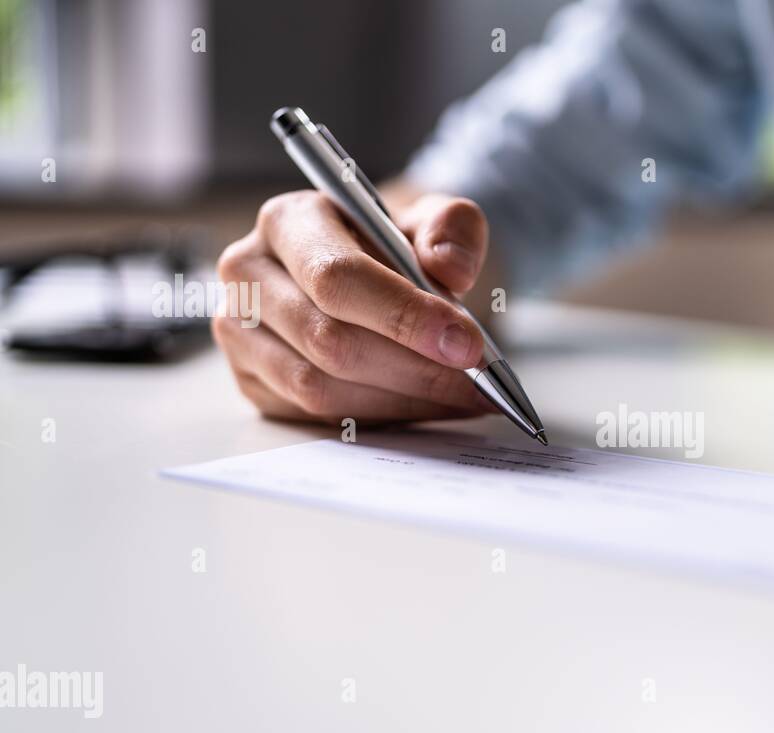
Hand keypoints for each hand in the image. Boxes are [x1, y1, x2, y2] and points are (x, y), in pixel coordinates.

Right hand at [212, 190, 493, 422]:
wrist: (374, 274)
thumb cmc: (398, 246)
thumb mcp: (436, 220)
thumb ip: (452, 230)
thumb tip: (449, 269)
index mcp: (288, 221)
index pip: (338, 278)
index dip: (405, 316)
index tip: (467, 345)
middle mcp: (249, 272)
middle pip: (329, 340)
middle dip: (415, 368)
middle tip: (477, 381)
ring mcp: (240, 331)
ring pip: (320, 386)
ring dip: (403, 399)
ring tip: (464, 395)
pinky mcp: (252, 379)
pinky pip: (317, 415)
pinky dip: (383, 416)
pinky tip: (430, 405)